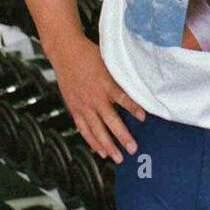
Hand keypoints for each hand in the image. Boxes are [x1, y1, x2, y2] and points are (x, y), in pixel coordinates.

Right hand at [47, 35, 146, 163]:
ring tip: (118, 157)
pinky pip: (84, 129)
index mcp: (105, 83)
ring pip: (96, 130)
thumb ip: (121, 77)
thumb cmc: (90, 55)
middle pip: (111, 120)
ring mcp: (83, 105)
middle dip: (123, 136)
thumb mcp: (109, 62)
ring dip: (108, 145)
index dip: (134, 108)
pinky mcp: (74, 109)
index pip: (123, 98)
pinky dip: (92, 141)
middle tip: (133, 149)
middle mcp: (94, 97)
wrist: (65, 52)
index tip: (143, 118)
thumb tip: (140, 85)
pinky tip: (100, 151)